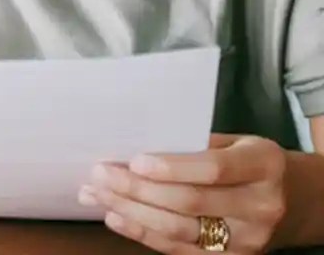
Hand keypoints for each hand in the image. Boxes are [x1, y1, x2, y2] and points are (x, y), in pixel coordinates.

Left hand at [79, 134, 287, 253]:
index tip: (133, 160)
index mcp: (263, 165)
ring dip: (130, 211)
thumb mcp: (234, 142)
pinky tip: (115, 216)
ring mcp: (248, 239)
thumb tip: (130, 145)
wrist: (290, 200)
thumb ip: (192, 144)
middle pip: (190, 202)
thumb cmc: (248, 162)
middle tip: (100, 174)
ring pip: (179, 229)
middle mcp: (261, 206)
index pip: (213, 169)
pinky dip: (141, 233)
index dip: (170, 167)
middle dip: (137, 188)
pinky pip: (178, 249)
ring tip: (97, 194)